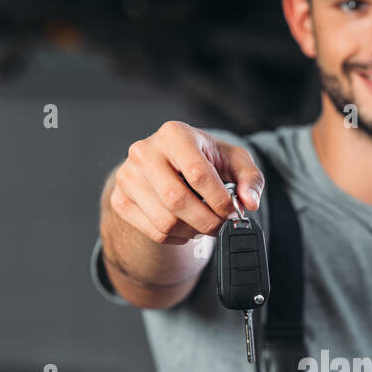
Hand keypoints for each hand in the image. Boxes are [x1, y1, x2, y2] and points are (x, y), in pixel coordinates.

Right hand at [110, 120, 265, 245]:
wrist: (168, 166)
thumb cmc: (204, 160)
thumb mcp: (233, 161)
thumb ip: (250, 179)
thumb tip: (249, 202)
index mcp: (174, 134)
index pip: (198, 173)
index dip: (220, 200)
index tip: (232, 212)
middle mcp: (145, 152)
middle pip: (177, 200)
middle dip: (207, 221)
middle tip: (221, 226)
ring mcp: (127, 176)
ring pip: (165, 221)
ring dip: (193, 231)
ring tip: (204, 223)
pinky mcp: (120, 200)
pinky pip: (154, 233)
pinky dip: (177, 237)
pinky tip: (186, 226)